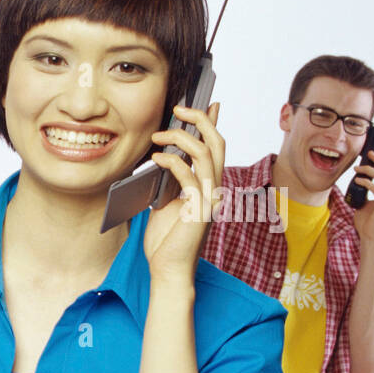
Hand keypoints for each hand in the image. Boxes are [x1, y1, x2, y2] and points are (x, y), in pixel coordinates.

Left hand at [142, 102, 224, 284]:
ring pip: (206, 153)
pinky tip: (156, 158)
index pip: (215, 147)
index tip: (206, 102)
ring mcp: (210, 198)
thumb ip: (170, 182)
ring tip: (159, 134)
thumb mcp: (165, 204)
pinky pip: (189, 176)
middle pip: (217, 142)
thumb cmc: (165, 241)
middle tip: (179, 108)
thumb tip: (164, 159)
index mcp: (208, 186)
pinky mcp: (199, 209)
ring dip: (182, 137)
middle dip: (200, 120)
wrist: (168, 270)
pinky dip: (173, 161)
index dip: (213, 123)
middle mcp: (214, 188)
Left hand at [348, 151, 373, 247]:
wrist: (370, 238)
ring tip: (356, 168)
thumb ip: (363, 196)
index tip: (372, 156)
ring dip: (369, 170)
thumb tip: (355, 187)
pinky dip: (366, 182)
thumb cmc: (366, 224)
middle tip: (369, 153)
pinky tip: (357, 180)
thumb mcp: (363, 206)